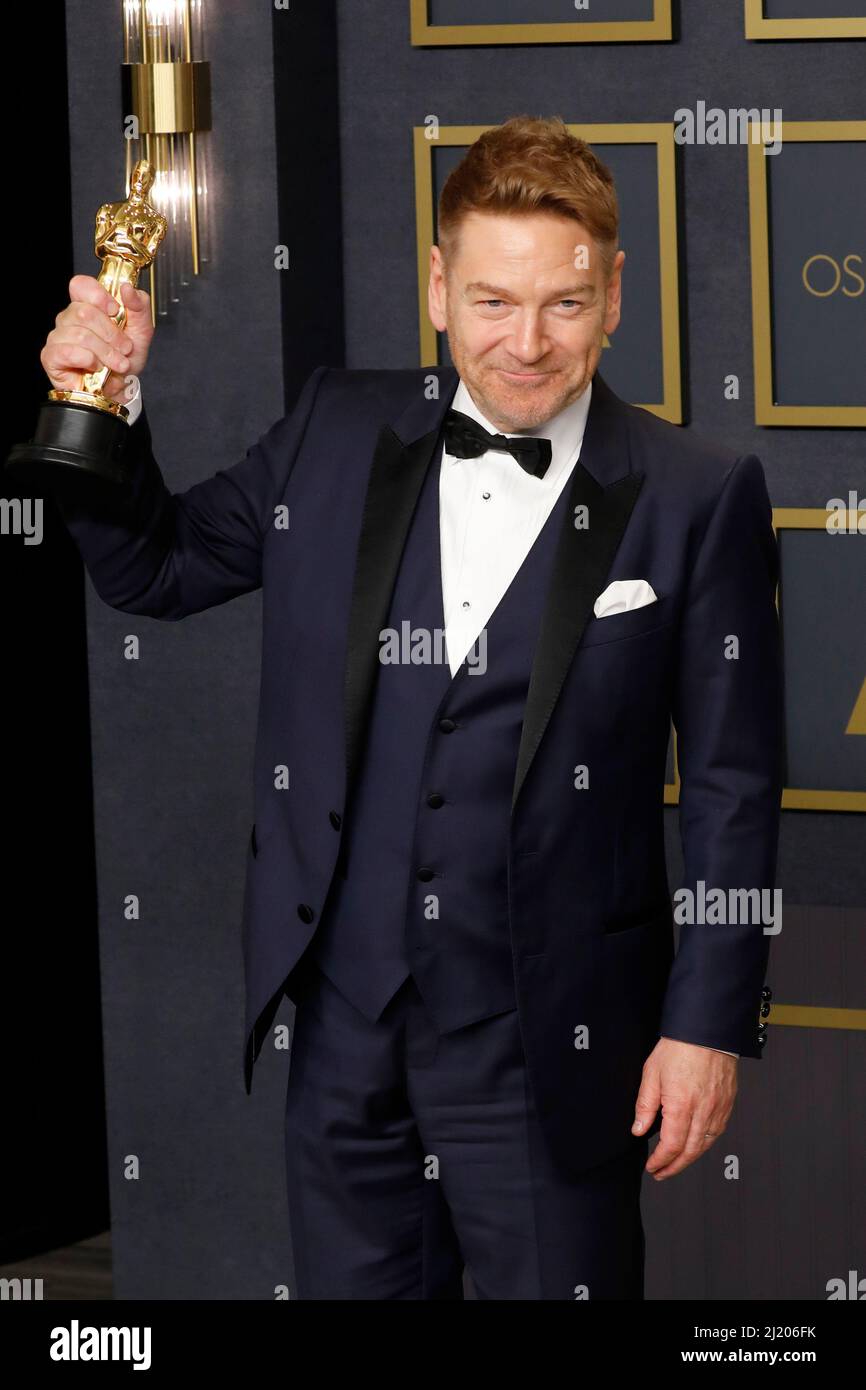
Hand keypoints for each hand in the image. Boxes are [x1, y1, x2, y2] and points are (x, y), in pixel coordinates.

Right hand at [40, 274, 153, 403]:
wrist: (121, 390)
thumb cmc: (125, 359)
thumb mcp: (142, 331)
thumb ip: (140, 306)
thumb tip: (128, 288)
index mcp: (89, 306)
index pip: (80, 285)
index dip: (98, 295)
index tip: (115, 311)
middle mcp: (70, 318)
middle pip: (83, 311)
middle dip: (111, 334)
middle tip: (124, 348)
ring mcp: (59, 337)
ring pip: (79, 333)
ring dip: (105, 352)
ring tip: (116, 363)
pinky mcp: (51, 357)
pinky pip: (66, 351)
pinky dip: (88, 360)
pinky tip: (96, 367)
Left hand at [631, 1037, 736, 1179]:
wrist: (706, 1030)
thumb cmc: (679, 1047)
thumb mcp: (651, 1074)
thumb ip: (645, 1105)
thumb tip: (638, 1129)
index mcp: (682, 1106)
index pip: (671, 1146)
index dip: (661, 1161)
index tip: (652, 1167)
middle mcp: (703, 1112)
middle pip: (690, 1152)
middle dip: (674, 1167)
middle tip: (662, 1173)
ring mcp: (719, 1109)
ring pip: (705, 1145)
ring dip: (690, 1158)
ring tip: (676, 1162)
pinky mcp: (728, 1104)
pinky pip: (717, 1132)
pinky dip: (705, 1144)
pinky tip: (695, 1144)